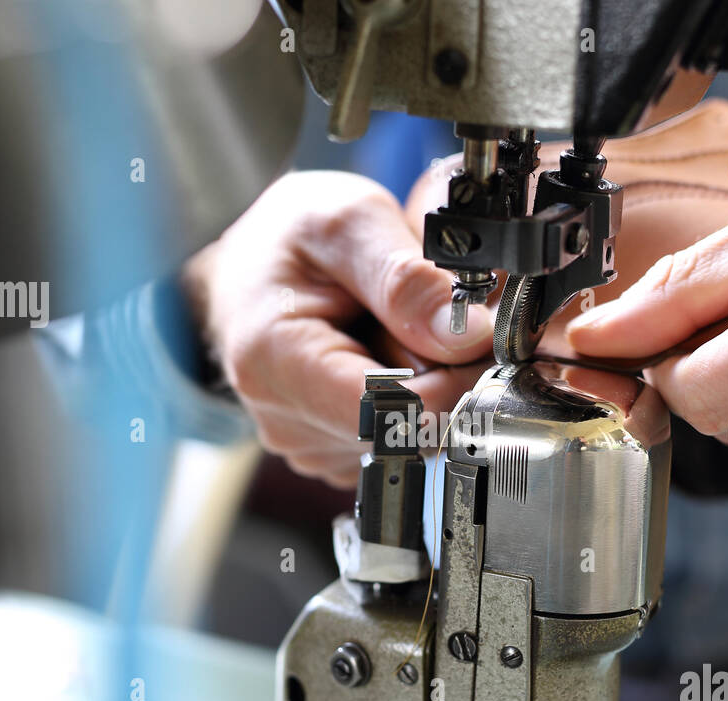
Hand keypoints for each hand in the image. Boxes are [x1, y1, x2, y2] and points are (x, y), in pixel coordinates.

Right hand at [184, 171, 492, 487]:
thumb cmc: (289, 240)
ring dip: (430, 380)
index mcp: (276, 364)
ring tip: (396, 327)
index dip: (455, 374)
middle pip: (413, 426)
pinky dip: (412, 396)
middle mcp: (287, 420)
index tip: (473, 328)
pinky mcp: (332, 453)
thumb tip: (468, 337)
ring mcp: (309, 445)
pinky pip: (399, 437)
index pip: (397, 412)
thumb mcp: (348, 221)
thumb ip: (407, 278)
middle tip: (432, 311)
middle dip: (445, 370)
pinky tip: (385, 356)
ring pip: (414, 434)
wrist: (255, 266)